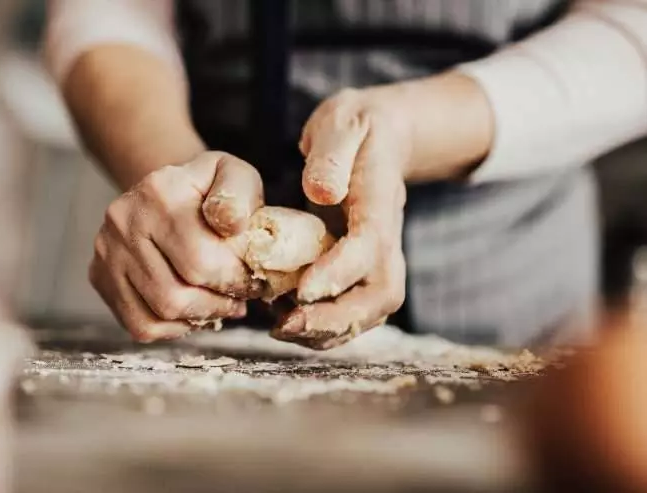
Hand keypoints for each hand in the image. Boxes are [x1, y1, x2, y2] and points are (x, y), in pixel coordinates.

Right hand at [90, 151, 263, 341]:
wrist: (167, 192)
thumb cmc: (208, 190)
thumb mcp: (233, 176)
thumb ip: (238, 196)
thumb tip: (232, 225)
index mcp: (160, 192)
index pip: (201, 260)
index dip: (236, 281)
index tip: (256, 282)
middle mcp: (124, 220)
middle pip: (177, 294)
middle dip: (220, 303)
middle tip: (241, 298)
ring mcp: (107, 251)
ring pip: (160, 314)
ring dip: (201, 317)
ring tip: (222, 304)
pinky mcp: (100, 276)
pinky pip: (140, 325)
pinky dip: (174, 328)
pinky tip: (195, 311)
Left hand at [272, 86, 409, 349]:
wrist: (384, 136)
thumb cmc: (356, 127)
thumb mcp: (341, 122)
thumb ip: (331, 153)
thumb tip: (322, 192)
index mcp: (380, 200)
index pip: (369, 246)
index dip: (339, 272)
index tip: (301, 290)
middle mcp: (388, 237)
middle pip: (379, 294)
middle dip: (335, 318)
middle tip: (285, 324)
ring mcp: (381, 256)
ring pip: (370, 310)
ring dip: (329, 330)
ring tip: (281, 328)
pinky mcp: (366, 268)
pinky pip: (356, 309)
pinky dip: (326, 326)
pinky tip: (289, 320)